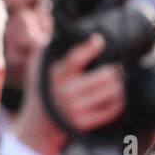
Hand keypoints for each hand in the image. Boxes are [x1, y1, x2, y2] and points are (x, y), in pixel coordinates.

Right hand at [13, 34, 124, 154]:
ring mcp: (75, 109)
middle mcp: (65, 93)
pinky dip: (117, 102)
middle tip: (115, 69)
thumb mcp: (36, 69)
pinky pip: (111, 109)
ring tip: (115, 83)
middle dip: (114, 70)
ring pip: (112, 91)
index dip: (90, 48)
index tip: (98, 42)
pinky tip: (114, 98)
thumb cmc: (40, 91)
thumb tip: (58, 26)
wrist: (36, 127)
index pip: (75, 59)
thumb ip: (44, 47)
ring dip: (118, 85)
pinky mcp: (83, 123)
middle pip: (106, 75)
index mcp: (56, 77)